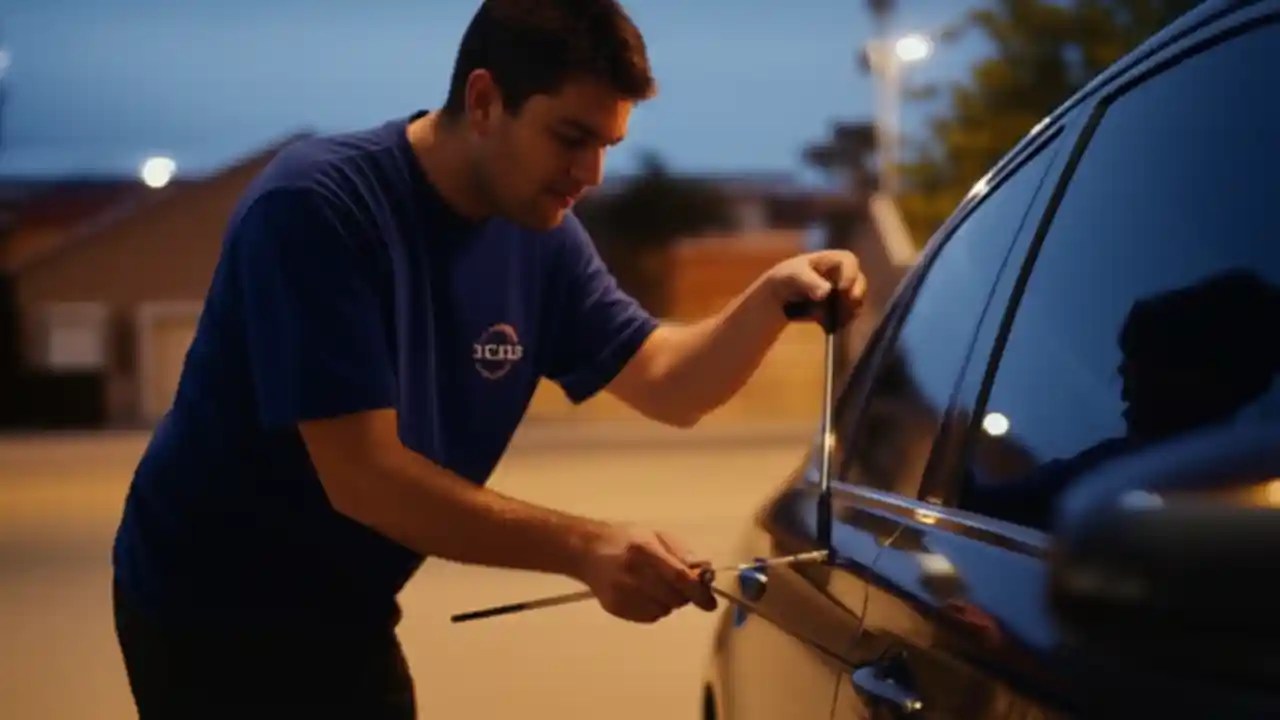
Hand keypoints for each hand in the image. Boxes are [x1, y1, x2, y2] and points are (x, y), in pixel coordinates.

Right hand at [574, 524, 716, 622]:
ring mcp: (623, 594)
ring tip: (657, 587)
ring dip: (669, 602)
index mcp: (645, 551)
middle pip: (674, 597)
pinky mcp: (616, 608)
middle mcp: (634, 574)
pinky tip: (645, 594)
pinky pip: (649, 617)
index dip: (698, 592)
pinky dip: (655, 609)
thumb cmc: (625, 539)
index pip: (679, 577)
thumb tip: (706, 573)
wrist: (586, 551)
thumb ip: (682, 554)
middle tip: (680, 585)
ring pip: (664, 610)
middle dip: (684, 595)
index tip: (710, 603)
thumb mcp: (655, 536)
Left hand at [764, 250, 866, 327]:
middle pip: (859, 283)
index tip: (843, 288)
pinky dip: (840, 322)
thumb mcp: (792, 275)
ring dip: (846, 312)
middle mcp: (842, 274)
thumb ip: (808, 281)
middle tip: (845, 309)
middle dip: (854, 297)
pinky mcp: (839, 310)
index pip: (849, 260)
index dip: (850, 274)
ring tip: (830, 320)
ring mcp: (843, 293)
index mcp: (831, 259)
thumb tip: (826, 292)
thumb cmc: (784, 278)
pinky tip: (826, 326)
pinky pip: (847, 317)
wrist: (778, 298)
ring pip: (855, 302)